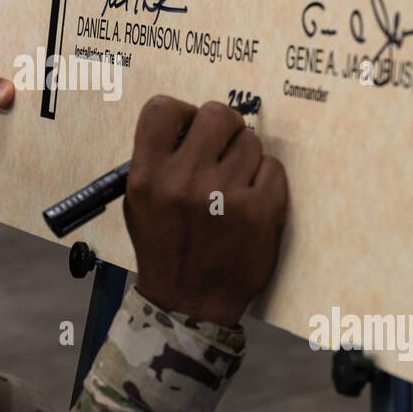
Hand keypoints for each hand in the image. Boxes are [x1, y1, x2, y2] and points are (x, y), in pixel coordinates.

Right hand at [123, 96, 287, 326]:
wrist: (189, 302)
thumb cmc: (164, 248)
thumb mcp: (139, 203)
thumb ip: (157, 160)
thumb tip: (190, 124)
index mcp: (148, 176)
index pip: (162, 109)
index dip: (182, 113)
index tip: (190, 128)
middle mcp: (185, 181)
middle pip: (217, 115)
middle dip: (223, 128)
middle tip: (222, 149)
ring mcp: (225, 195)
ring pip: (251, 142)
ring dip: (245, 158)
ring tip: (233, 186)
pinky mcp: (261, 210)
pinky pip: (273, 167)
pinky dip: (265, 180)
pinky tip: (250, 201)